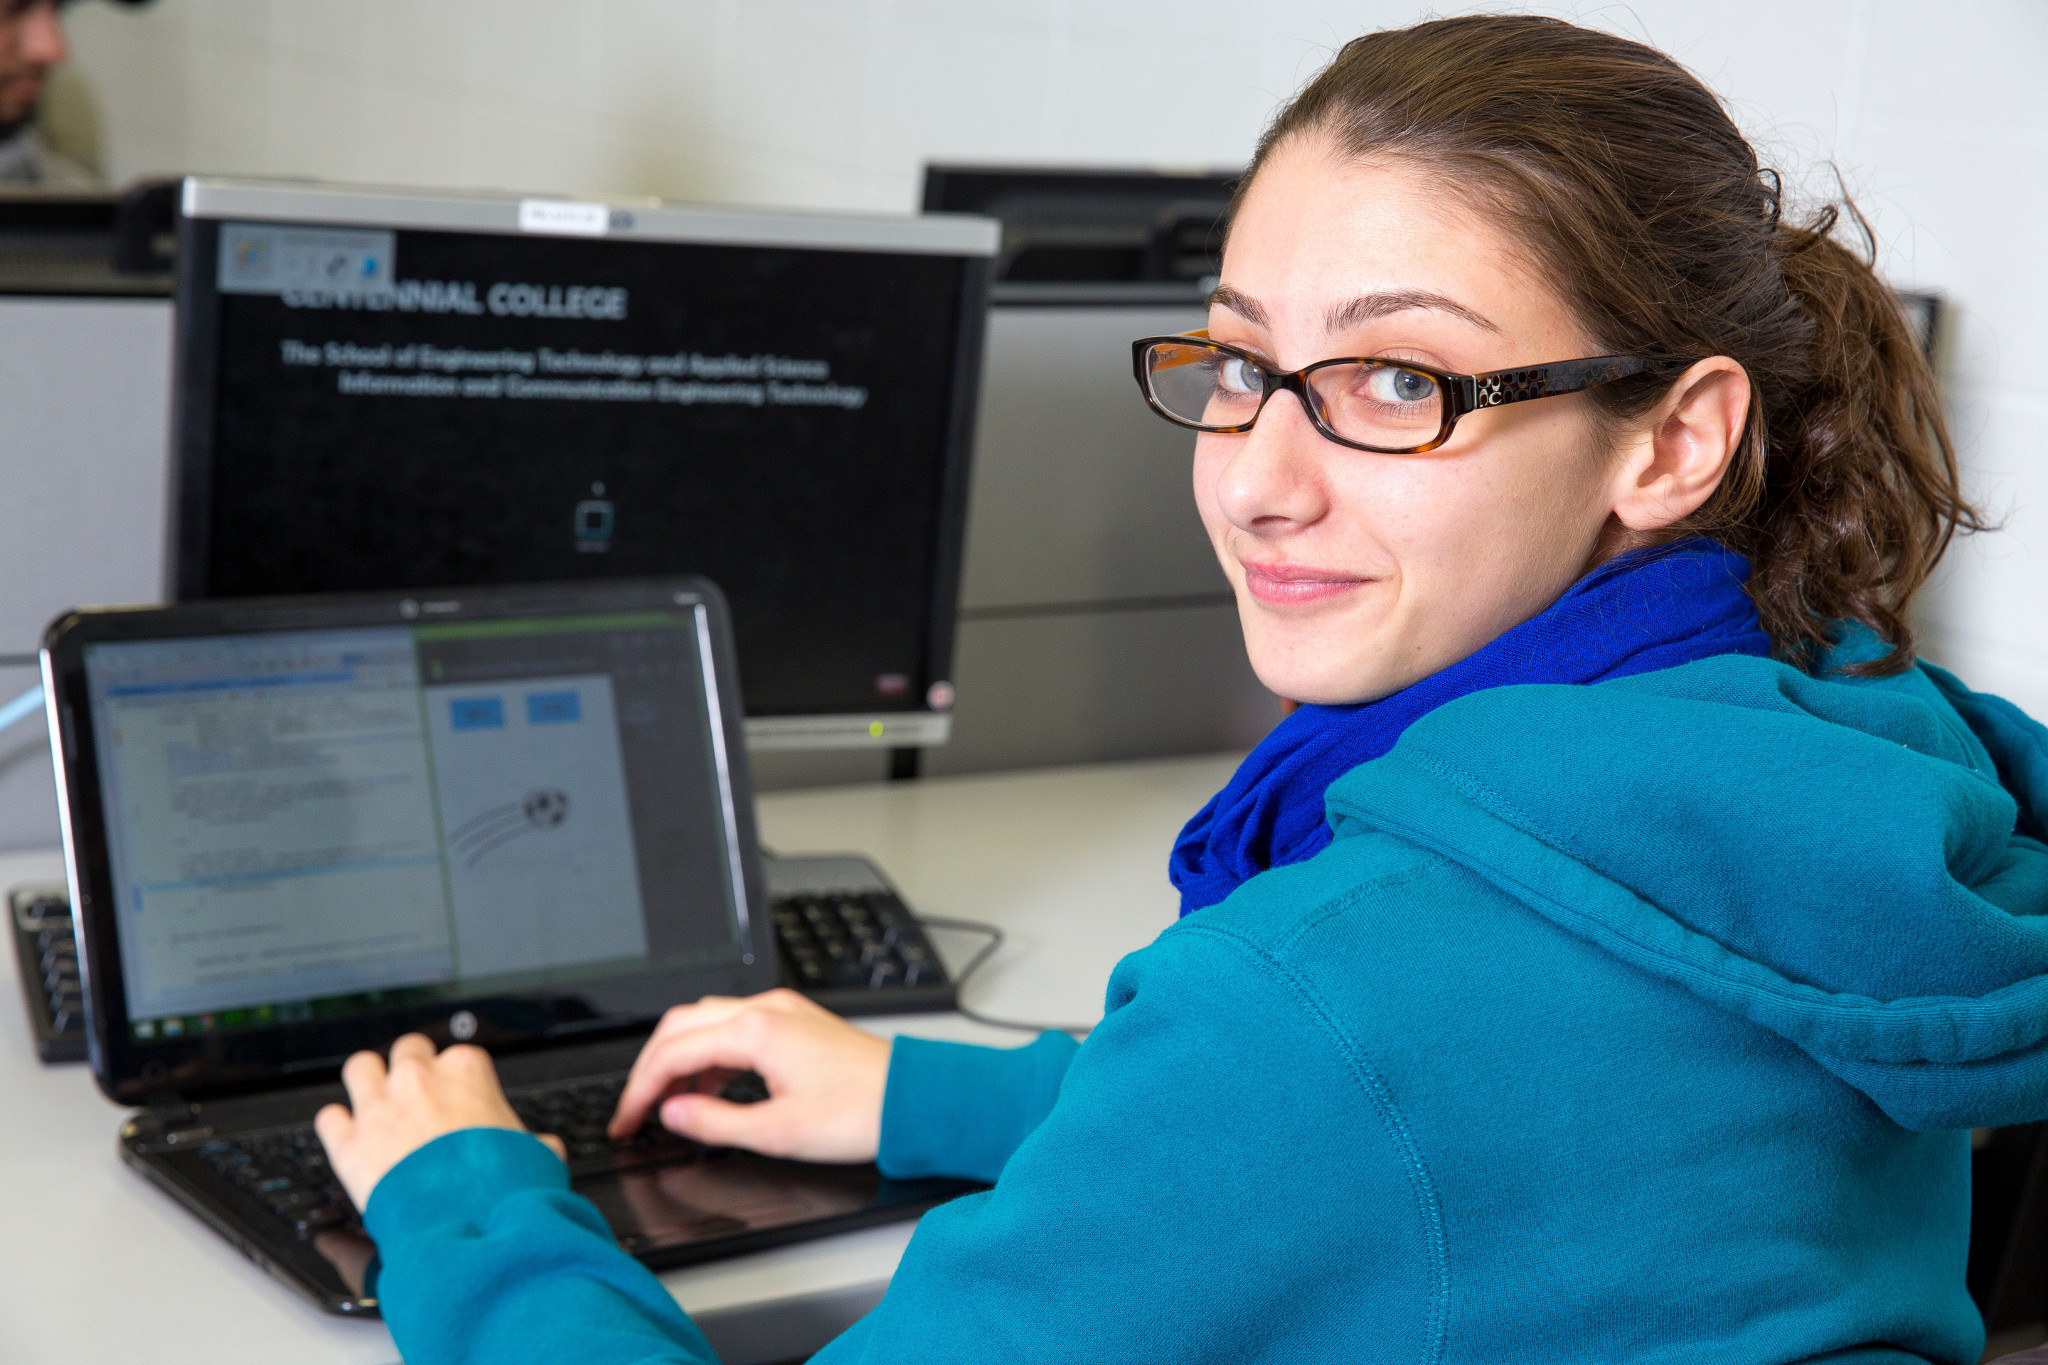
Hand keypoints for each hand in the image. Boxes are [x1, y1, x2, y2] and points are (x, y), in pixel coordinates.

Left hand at [314, 1033, 565, 1210]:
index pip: (457, 1055)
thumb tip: (546, 1149)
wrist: (466, 1221)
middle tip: (415, 1094)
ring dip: (366, 1082)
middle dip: (410, 1069)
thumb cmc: (500, 1185)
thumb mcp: (533, 1153)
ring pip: (359, 1067)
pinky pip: (329, 1117)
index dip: (456, 1079)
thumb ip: (534, 1143)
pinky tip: (348, 1136)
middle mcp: (418, 1078)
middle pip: (406, 1048)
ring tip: (375, 1102)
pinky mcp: (349, 1142)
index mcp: (466, 1070)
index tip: (458, 1098)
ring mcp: (379, 1107)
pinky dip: (336, 1126)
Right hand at [609, 988, 889, 1163]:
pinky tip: (707, 1090)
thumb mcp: (778, 1132)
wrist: (914, 1101)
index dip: (639, 1091)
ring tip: (665, 1105)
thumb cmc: (862, 1113)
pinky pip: (733, 1028)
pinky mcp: (796, 1023)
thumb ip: (714, 1122)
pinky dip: (709, 1056)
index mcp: (756, 1030)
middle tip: (634, 1111)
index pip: (673, 1052)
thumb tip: (671, 1115)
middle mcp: (767, 1010)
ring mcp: (783, 1012)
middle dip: (649, 1068)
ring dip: (678, 1059)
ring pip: (705, 1022)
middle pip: (680, 1026)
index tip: (624, 1122)